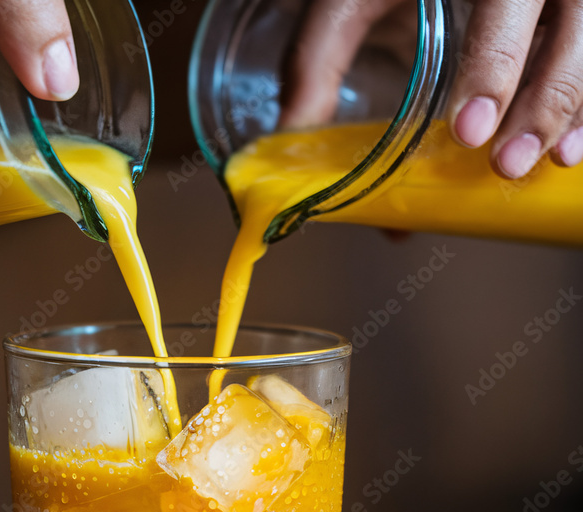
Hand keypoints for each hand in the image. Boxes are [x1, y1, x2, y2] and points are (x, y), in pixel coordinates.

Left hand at [280, 0, 582, 177]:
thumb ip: (318, 55)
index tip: (469, 129)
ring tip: (556, 161)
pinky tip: (577, 142)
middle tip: (507, 163)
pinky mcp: (572, 14)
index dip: (494, 65)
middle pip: (572, 20)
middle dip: (545, 98)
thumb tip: (290, 135)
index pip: (507, 1)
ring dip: (576, 105)